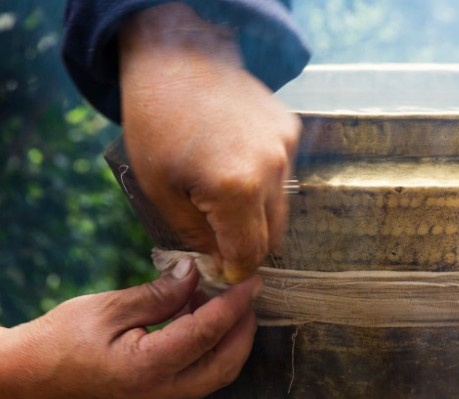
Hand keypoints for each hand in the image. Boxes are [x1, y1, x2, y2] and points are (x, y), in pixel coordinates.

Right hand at [0, 259, 262, 398]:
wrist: (25, 378)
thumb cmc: (59, 338)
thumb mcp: (109, 307)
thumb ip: (159, 293)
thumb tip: (196, 272)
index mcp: (147, 369)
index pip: (208, 334)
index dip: (235, 305)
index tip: (253, 280)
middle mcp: (160, 395)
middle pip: (226, 365)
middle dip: (244, 328)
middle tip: (248, 294)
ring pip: (216, 376)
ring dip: (230, 341)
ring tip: (226, 302)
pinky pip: (199, 379)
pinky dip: (211, 351)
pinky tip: (202, 321)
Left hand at [118, 3, 300, 283]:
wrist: (178, 55)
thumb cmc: (157, 121)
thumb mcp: (159, 189)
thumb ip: (193, 234)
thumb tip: (215, 261)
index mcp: (238, 190)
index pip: (250, 253)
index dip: (235, 270)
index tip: (222, 272)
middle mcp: (272, 171)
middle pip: (272, 236)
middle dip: (247, 246)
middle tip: (219, 242)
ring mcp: (286, 148)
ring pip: (280, 207)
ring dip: (256, 215)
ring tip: (222, 199)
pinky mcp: (290, 130)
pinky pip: (282, 174)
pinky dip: (263, 182)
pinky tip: (234, 164)